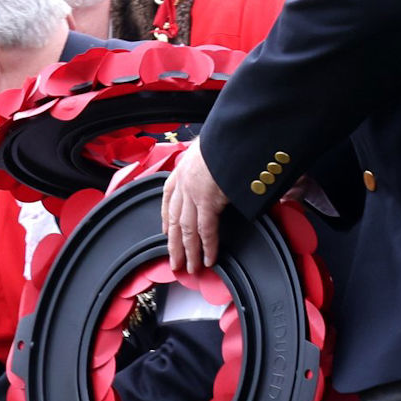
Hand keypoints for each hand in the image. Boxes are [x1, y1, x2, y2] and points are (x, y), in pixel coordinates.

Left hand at [162, 145, 223, 275]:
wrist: (234, 132)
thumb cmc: (227, 138)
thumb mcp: (212, 148)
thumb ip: (212, 164)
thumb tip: (222, 173)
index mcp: (182, 168)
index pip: (168, 198)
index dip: (166, 218)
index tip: (165, 232)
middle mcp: (184, 182)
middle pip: (174, 220)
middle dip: (174, 244)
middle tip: (174, 262)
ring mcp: (194, 193)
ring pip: (187, 230)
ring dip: (188, 252)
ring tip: (190, 268)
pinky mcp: (208, 201)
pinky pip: (206, 230)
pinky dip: (207, 247)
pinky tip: (207, 260)